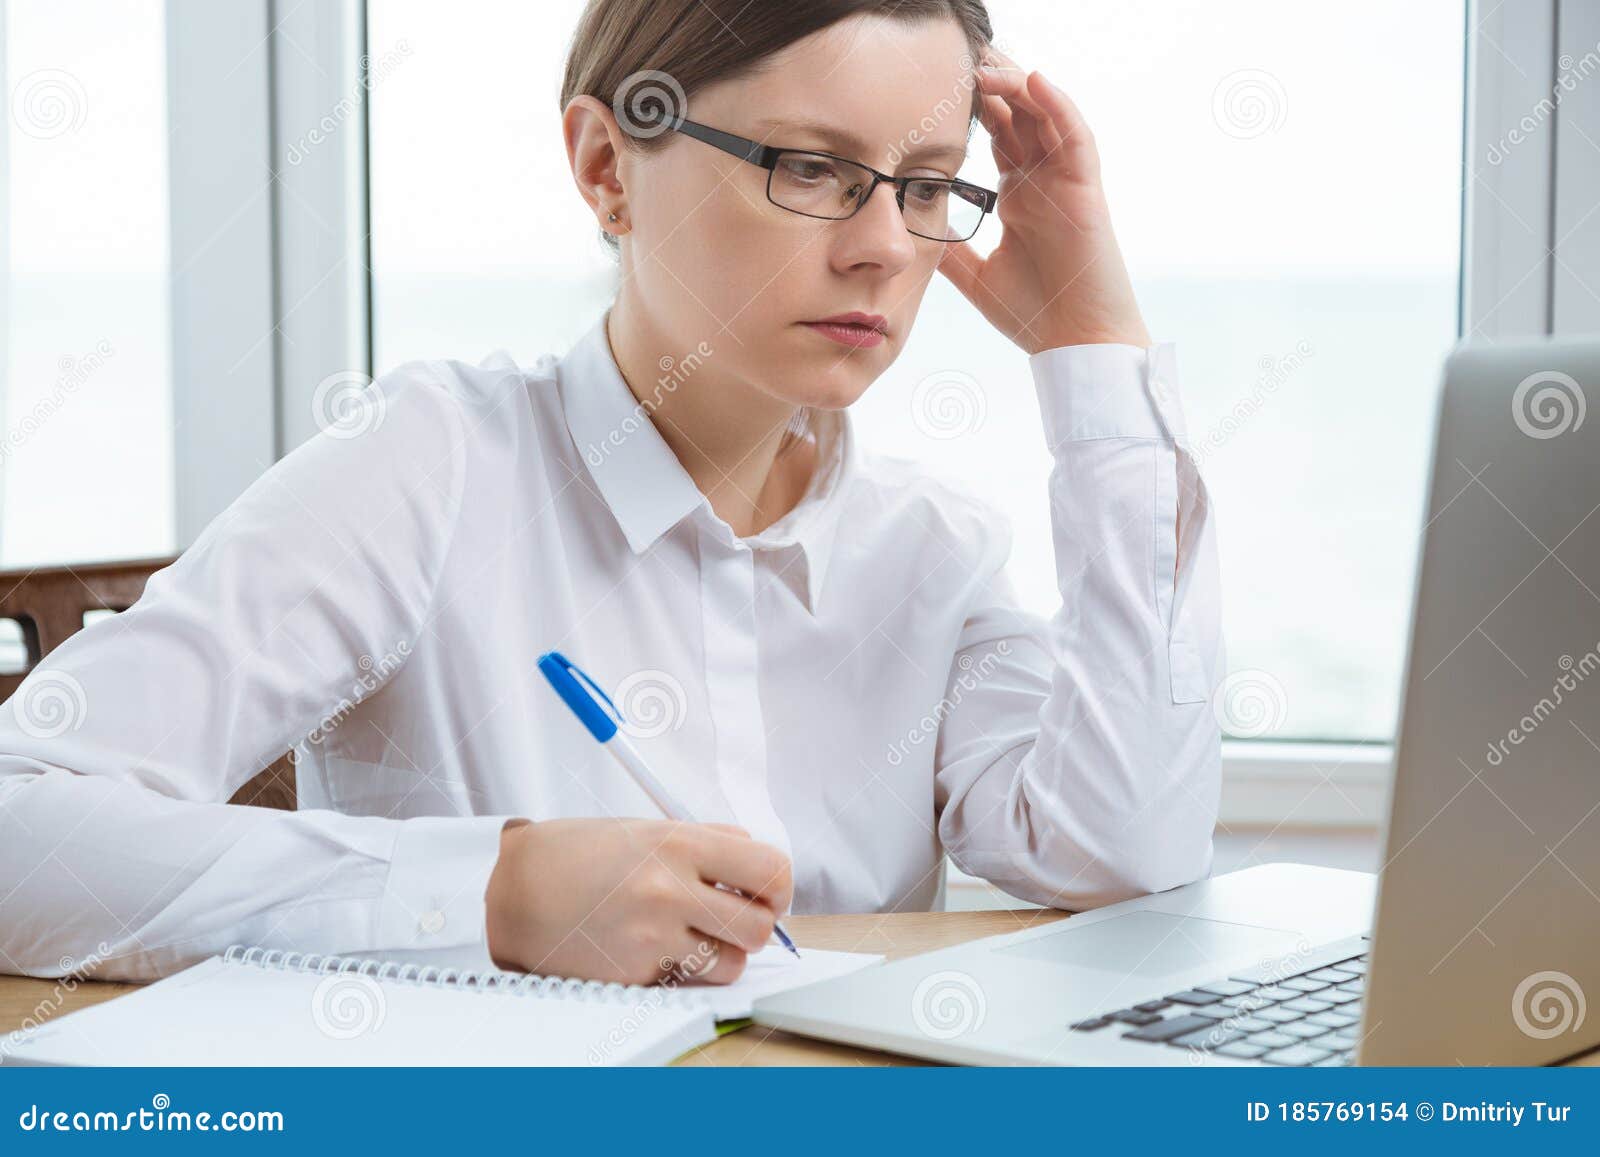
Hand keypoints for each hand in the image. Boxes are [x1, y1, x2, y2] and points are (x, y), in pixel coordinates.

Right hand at [484, 818, 792, 985]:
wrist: (515, 889)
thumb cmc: (579, 854)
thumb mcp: (647, 828)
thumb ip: (707, 838)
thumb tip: (756, 858)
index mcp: (680, 842)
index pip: (772, 871)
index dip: (779, 889)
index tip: (767, 894)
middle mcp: (672, 888)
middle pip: (761, 928)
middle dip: (755, 928)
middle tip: (732, 919)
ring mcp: (653, 935)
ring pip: (732, 964)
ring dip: (721, 955)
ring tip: (691, 935)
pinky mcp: (636, 973)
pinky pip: (688, 982)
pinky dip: (681, 971)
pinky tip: (652, 948)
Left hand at [938, 46, 1151, 353]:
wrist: (1074, 344)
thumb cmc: (1035, 315)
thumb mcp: (975, 277)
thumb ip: (951, 251)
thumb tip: (913, 234)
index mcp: (1018, 195)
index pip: (995, 134)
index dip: (971, 104)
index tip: (937, 83)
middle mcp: (1042, 180)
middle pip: (1018, 112)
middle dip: (991, 80)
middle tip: (959, 54)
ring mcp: (1065, 181)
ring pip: (1044, 113)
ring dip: (1016, 84)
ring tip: (984, 62)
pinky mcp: (1086, 189)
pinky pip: (1075, 135)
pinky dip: (1057, 105)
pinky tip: (1033, 81)